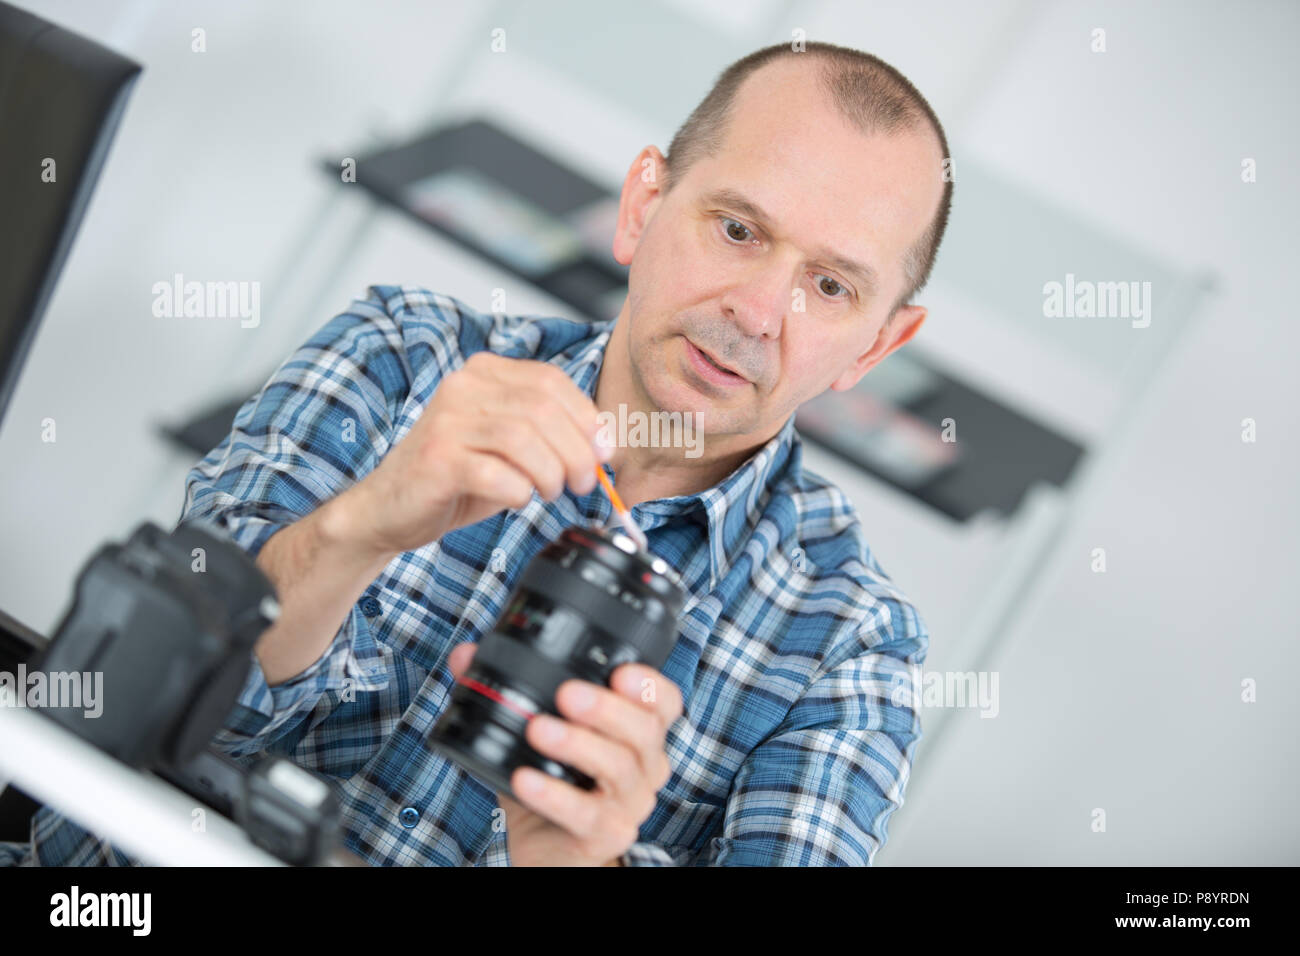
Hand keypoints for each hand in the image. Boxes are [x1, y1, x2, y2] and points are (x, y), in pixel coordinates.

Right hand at [335, 352, 611, 557]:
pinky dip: (519, 491)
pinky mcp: (437, 460)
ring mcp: (447, 422)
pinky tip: (517, 499)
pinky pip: (497, 474)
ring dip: (551, 473)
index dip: (587, 418)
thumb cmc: (455, 475)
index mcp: (484, 373)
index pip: (552, 381)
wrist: (389, 507)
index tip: (602, 451)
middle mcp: (463, 388)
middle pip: (543, 410)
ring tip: (550, 492)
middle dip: (576, 452)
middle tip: (583, 482)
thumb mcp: (507, 443)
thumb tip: (604, 443)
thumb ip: (550, 433)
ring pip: (524, 440)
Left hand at [446, 641, 682, 866]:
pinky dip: (555, 795)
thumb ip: (505, 693)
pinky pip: (588, 815)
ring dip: (578, 745)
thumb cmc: (553, 785)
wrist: (550, 850)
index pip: (664, 704)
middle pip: (645, 732)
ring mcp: (629, 804)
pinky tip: (525, 779)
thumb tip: (465, 656)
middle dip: (608, 709)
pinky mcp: (607, 836)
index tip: (620, 671)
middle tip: (567, 694)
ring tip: (539, 730)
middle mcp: (644, 767)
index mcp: (636, 735)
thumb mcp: (531, 736)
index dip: (651, 685)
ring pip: (620, 769)